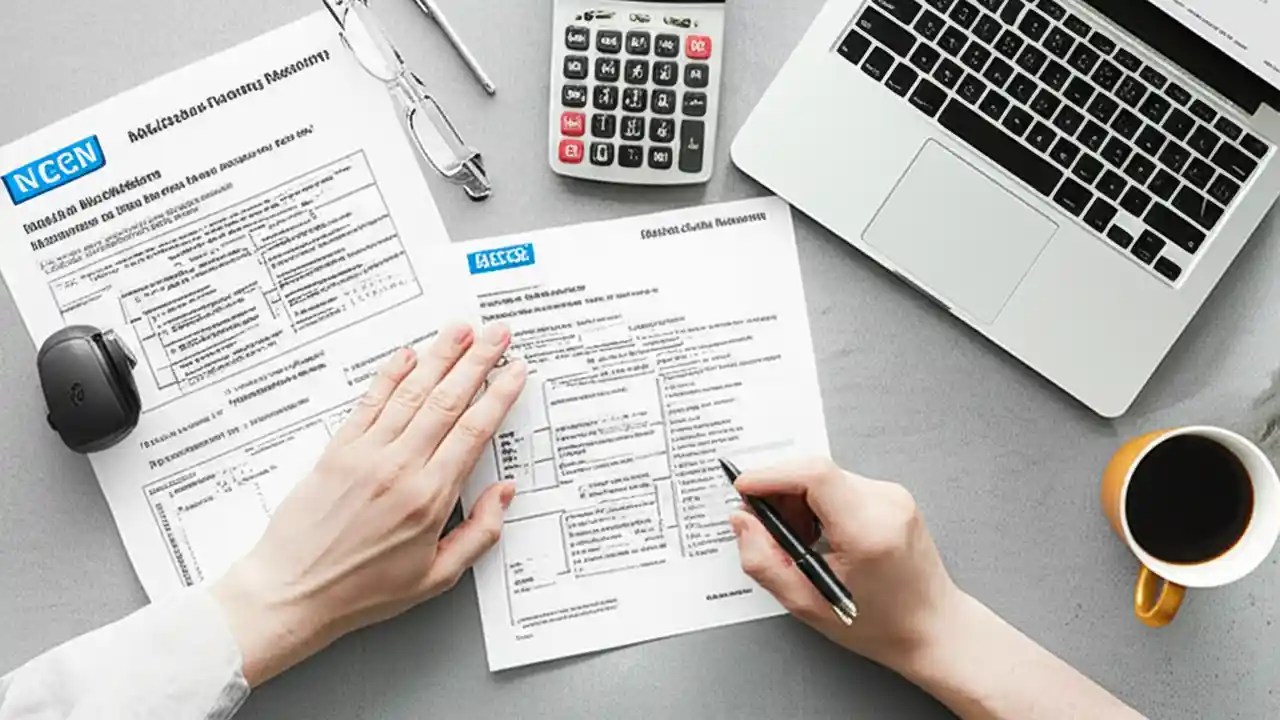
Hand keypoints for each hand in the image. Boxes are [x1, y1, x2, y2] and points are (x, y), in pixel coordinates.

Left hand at [211, 322, 525, 685]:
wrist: (292, 593)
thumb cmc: (362, 591)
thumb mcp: (436, 578)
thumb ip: (479, 533)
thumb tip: (505, 493)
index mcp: (430, 498)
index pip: (474, 431)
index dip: (499, 394)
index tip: (516, 371)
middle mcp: (399, 468)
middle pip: (448, 400)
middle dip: (477, 361)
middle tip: (498, 334)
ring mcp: (365, 455)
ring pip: (412, 393)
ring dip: (439, 356)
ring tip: (460, 330)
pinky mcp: (336, 452)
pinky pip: (369, 403)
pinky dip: (390, 375)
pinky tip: (407, 355)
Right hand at [728, 459, 962, 672]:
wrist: (932, 627)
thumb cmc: (879, 624)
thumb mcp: (807, 604)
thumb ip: (764, 561)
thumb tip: (742, 521)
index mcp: (868, 531)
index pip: (815, 475)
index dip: (771, 475)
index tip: (744, 488)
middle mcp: (885, 504)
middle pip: (815, 473)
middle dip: (779, 493)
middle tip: (766, 527)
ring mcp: (893, 496)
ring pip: (825, 478)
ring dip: (798, 500)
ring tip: (798, 539)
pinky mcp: (892, 495)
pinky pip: (840, 485)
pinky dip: (818, 503)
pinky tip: (818, 534)